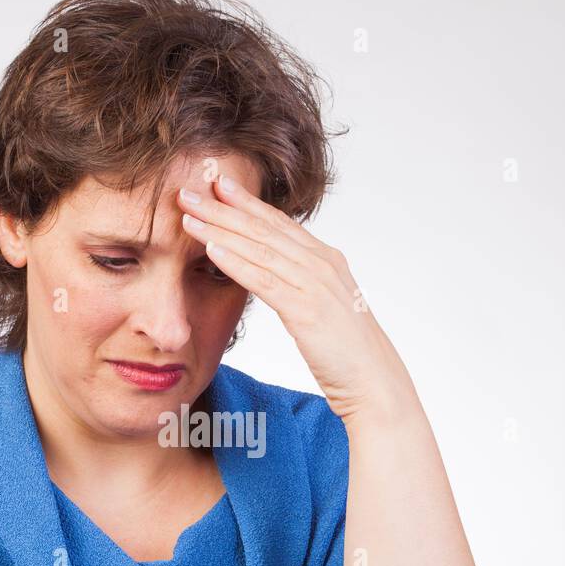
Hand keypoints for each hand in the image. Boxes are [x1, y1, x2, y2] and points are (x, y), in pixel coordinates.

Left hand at [177, 175, 419, 425]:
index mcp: (326, 260)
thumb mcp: (324, 307)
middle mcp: (321, 264)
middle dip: (224, 209)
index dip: (247, 202)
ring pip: (260, 250)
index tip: (219, 184)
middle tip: (189, 192)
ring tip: (190, 217)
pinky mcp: (306, 310)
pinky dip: (237, 263)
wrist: (374, 381)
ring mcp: (315, 285)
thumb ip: (302, 285)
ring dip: (222, 231)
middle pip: (264, 229)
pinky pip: (265, 281)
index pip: (279, 223)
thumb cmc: (348, 351)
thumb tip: (277, 277)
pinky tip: (212, 250)